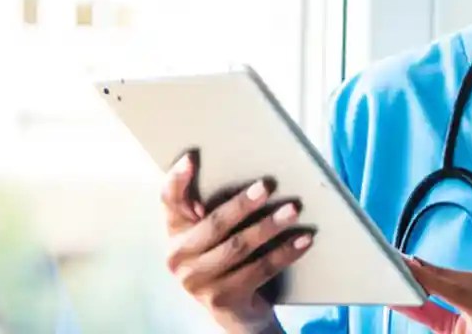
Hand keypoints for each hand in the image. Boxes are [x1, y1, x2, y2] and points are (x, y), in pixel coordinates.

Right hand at [161, 151, 312, 333]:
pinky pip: (259, 270)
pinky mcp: (223, 300)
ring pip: (239, 247)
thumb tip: (243, 175)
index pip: (169, 202)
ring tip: (293, 211)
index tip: (191, 158)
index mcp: (175, 234)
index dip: (177, 180)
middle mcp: (179, 259)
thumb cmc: (226, 261)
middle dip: (243, 204)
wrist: (235, 312)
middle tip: (267, 186)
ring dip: (270, 227)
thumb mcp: (212, 236)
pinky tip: (302, 240)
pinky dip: (284, 253)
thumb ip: (212, 208)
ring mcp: (198, 283)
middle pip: (214, 224)